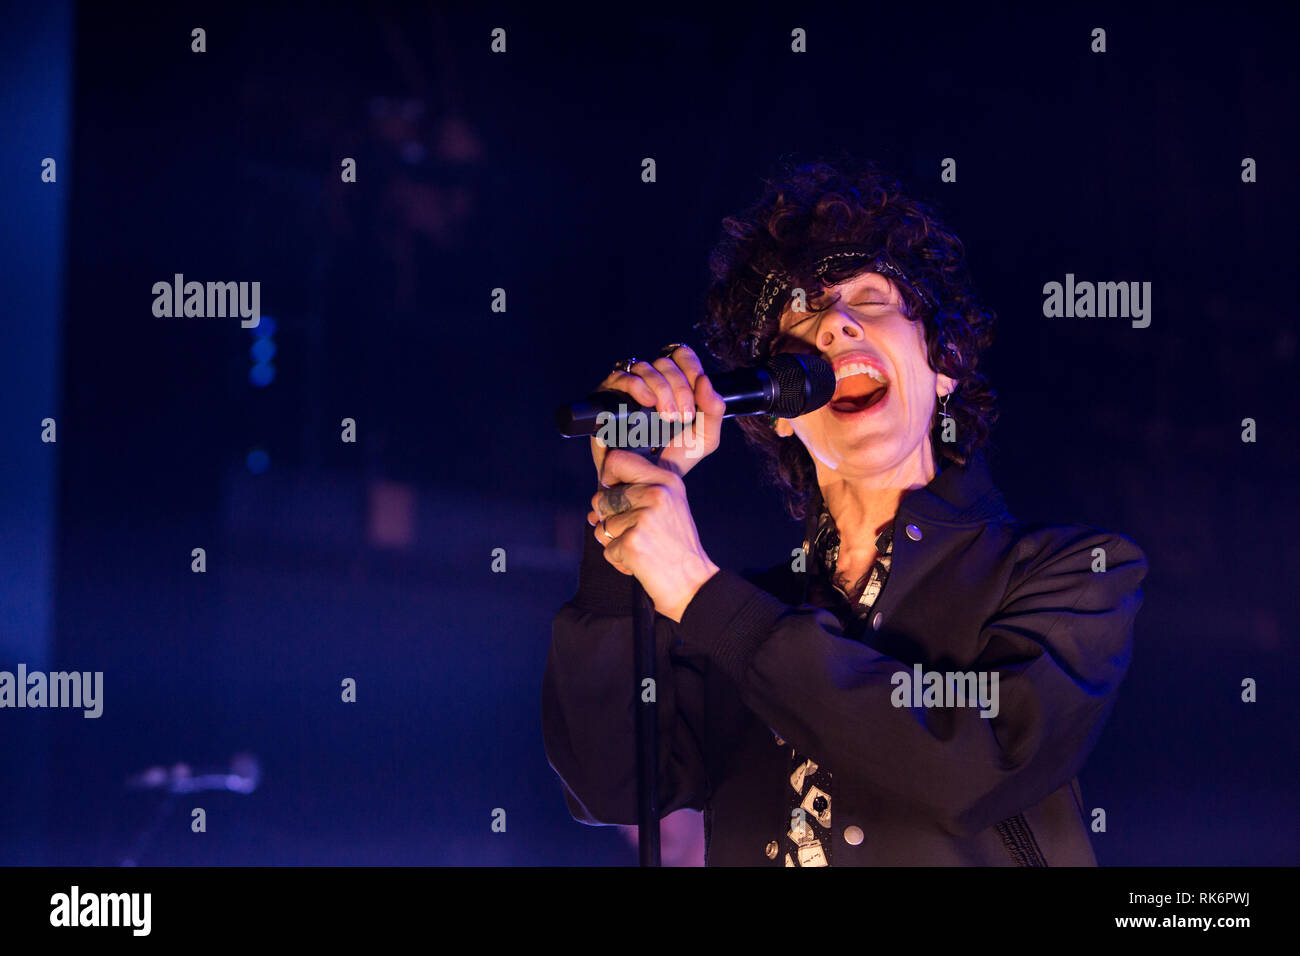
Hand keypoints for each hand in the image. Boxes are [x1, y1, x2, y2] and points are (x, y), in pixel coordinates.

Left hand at [587, 448, 719, 622]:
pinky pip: (606, 548)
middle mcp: (656, 494)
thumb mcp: (668, 506)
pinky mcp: (632, 542)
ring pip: (601, 525)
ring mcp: (644, 518)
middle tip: (636, 531)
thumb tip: (598, 488)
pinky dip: (618, 559)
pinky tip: (640, 561)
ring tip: (641, 546)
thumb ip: (637, 489)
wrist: (693, 584)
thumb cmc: (677, 548)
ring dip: (614, 541)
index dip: (607, 477)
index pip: (617, 459)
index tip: (613, 492)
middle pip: (601, 496)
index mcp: (666, 480)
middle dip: (609, 518)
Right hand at [589, 345, 725, 480]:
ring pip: (646, 368)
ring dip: (663, 391)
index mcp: (674, 384)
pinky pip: (623, 377)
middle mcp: (651, 380)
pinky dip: (639, 387)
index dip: (691, 368)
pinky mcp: (609, 394)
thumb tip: (705, 381)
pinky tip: (648, 403)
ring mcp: (628, 385)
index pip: (682, 356)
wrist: (646, 481)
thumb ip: (714, 410)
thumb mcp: (704, 437)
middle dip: (680, 389)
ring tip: (668, 418)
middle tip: (683, 417)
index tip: (697, 396)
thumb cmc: (672, 458)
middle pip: (666, 363)